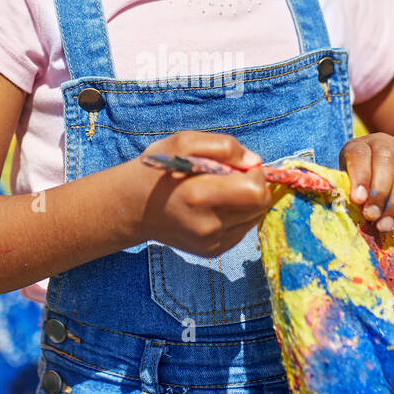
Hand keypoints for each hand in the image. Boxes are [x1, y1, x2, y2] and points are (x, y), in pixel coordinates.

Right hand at [129, 130, 271, 256]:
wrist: (133, 207)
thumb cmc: (158, 169)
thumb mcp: (183, 142)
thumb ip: (223, 146)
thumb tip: (254, 161)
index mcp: (199, 194)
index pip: (256, 191)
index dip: (255, 174)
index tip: (240, 166)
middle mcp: (208, 224)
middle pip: (259, 206)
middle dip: (254, 187)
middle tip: (232, 177)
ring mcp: (211, 242)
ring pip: (253, 218)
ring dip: (245, 202)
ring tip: (219, 192)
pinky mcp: (212, 251)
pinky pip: (241, 230)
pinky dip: (236, 216)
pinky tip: (214, 207)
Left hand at [339, 133, 393, 229]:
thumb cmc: (369, 185)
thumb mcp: (355, 185)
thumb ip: (353, 194)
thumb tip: (358, 211)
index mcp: (362, 146)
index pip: (359, 154)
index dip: (359, 176)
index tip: (358, 199)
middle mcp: (386, 143)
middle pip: (385, 160)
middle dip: (379, 192)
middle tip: (373, 216)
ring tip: (387, 223)